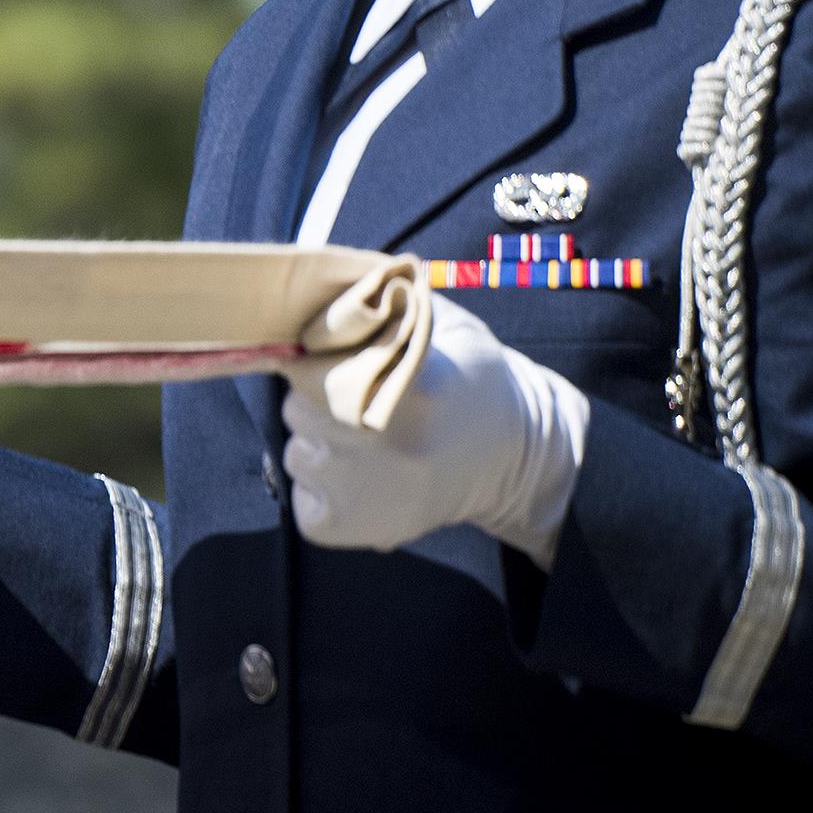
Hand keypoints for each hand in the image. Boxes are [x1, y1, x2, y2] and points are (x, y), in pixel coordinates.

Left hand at [282, 294, 589, 567]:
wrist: (514, 458)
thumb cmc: (467, 382)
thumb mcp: (438, 326)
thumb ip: (380, 306)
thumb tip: (316, 285)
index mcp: (403, 389)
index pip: (306, 369)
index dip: (313, 363)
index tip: (331, 364)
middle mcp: (378, 443)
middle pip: (297, 409)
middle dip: (317, 402)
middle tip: (362, 407)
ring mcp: (361, 491)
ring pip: (297, 454)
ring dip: (320, 447)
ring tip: (370, 447)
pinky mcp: (349, 528)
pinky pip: (304, 500)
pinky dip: (322, 492)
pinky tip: (364, 482)